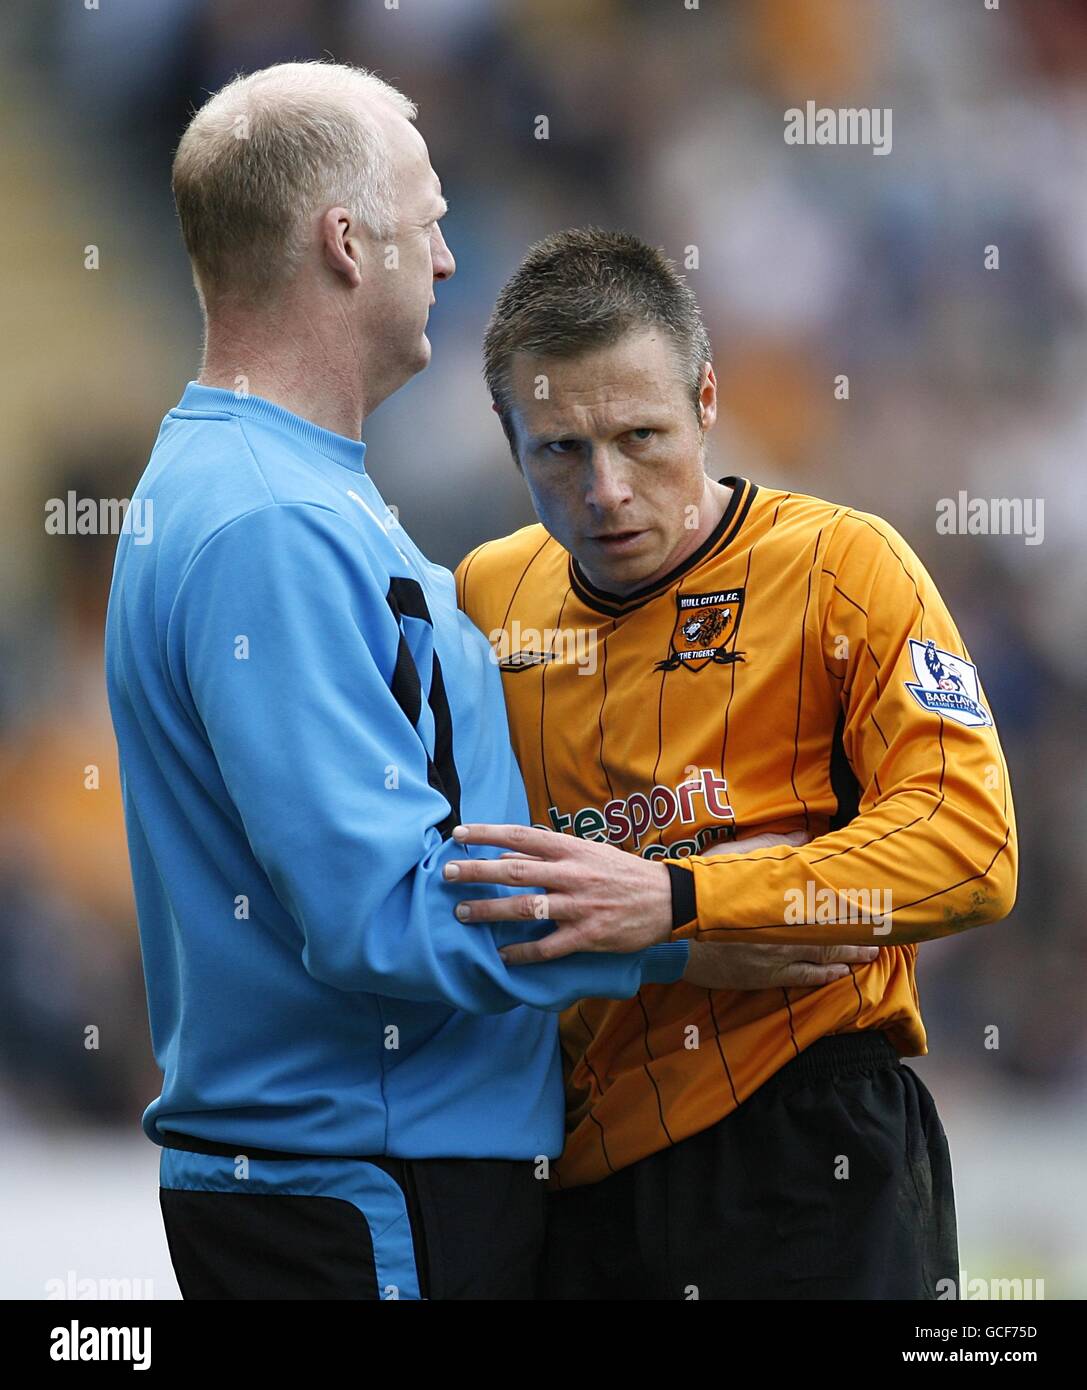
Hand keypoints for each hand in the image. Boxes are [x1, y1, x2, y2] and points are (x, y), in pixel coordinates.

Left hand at [443, 823, 672, 963]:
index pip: (522, 836)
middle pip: (515, 872)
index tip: (460, 833)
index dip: (488, 833)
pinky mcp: (588, 936)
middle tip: (447, 873)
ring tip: (462, 913)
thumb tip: (505, 855)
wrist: (666, 898)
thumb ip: (549, 855)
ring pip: (526, 908)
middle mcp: (572, 875)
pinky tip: (501, 956)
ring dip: (490, 911)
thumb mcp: (588, 853)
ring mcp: (579, 906)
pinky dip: (522, 953)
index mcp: (572, 849)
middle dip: (477, 872)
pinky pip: (547, 947)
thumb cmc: (622, 872)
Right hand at [680, 829, 880, 986]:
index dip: (854, 908)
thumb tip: (806, 835)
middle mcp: (787, 931)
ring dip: (847, 958)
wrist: (676, 918)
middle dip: (858, 938)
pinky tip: (837, 974)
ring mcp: (776, 957)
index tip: (875, 906)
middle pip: (831, 936)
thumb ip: (777, 846)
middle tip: (882, 939)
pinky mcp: (761, 976)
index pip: (828, 904)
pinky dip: (822, 976)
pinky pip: (800, 978)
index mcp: (784, 900)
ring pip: (821, 959)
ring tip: (869, 956)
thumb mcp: (741, 855)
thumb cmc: (707, 883)